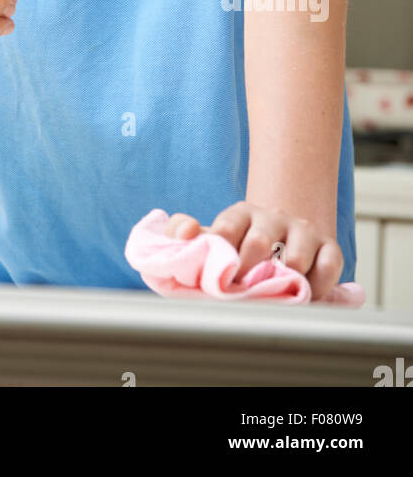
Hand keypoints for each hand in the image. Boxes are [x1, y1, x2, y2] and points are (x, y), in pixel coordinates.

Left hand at [164, 201, 343, 300]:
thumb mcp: (214, 237)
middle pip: (259, 242)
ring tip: (273, 299)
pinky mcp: (329, 247)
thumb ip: (185, 232)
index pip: (226, 226)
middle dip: (247, 272)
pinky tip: (306, 297)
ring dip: (285, 284)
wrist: (284, 234)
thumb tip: (182, 232)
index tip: (217, 275)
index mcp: (241, 213)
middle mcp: (273, 217)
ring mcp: (303, 230)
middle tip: (241, 293)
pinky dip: (319, 287)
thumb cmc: (242, 244)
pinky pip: (329, 267)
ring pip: (297, 258)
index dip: (221, 251)